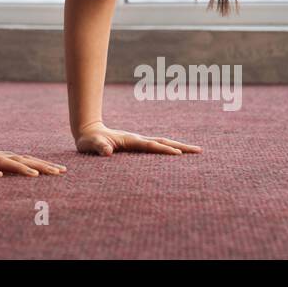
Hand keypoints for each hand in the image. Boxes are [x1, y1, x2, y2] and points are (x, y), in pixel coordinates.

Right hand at [0, 137, 67, 177]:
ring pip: (2, 163)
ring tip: (35, 175)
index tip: (61, 170)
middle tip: (59, 173)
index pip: (25, 160)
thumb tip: (20, 171)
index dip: (43, 165)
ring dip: (19, 168)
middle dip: (40, 166)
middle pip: (20, 160)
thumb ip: (0, 166)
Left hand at [75, 122, 201, 156]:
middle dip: (181, 146)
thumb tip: (107, 152)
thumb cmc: (89, 141)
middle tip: (199, 151)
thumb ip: (99, 147)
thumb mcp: (90, 145)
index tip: (178, 154)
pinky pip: (158, 147)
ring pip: (163, 143)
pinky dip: (170, 149)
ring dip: (179, 147)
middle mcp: (138, 139)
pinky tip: (178, 155)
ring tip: (196, 151)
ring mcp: (139, 141)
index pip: (151, 146)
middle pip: (163, 141)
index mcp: (130, 140)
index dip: (164, 150)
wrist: (89, 131)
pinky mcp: (138, 145)